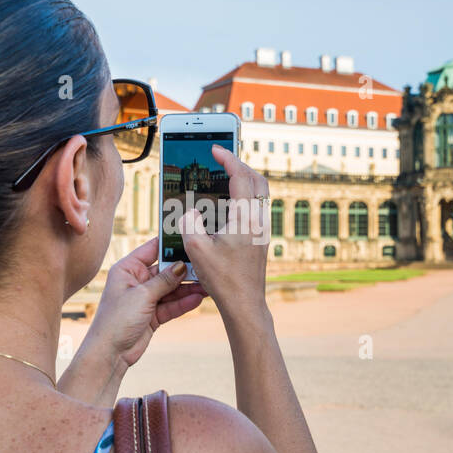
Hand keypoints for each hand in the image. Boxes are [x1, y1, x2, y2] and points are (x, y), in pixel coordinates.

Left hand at [85, 238, 207, 366]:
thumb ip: (164, 280)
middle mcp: (136, 281)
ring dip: (188, 289)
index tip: (189, 238)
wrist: (110, 353)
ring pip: (171, 289)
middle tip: (204, 267)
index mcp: (127, 269)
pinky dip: (184, 303)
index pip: (151, 250)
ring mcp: (145, 298)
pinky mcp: (152, 315)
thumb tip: (182, 265)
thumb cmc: (117, 320)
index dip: (169, 244)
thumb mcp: (142, 295)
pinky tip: (198, 299)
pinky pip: (171, 305)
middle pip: (165, 270)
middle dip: (184, 270)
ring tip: (207, 286)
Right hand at [178, 144, 270, 321]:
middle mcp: (258, 220)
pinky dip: (246, 196)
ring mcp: (262, 230)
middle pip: (258, 180)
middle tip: (223, 159)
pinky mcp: (261, 239)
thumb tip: (191, 212)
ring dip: (246, 180)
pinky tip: (229, 203)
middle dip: (241, 164)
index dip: (229, 158)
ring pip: (260, 193)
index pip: (241, 177)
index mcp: (245, 218)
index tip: (217, 149)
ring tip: (227, 175)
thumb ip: (190, 224)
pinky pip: (257, 207)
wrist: (245, 304)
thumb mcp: (196, 250)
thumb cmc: (223, 280)